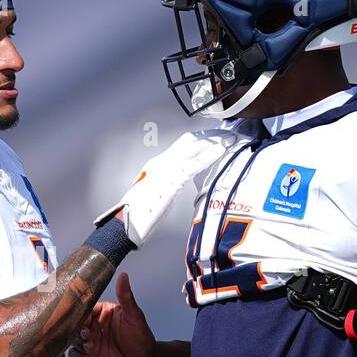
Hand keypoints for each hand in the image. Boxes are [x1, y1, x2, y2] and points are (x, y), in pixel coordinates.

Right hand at [71, 272, 155, 356]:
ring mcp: (90, 343)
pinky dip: (76, 356)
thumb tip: (124, 275)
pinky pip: (74, 355)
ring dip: (77, 342)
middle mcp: (93, 327)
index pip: (85, 309)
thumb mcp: (134, 316)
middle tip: (87, 333)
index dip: (82, 312)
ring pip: (72, 339)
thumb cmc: (141, 338)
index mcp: (102, 314)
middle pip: (75, 324)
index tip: (85, 317)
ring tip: (90, 345)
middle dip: (77, 328)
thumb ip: (126, 297)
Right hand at [95, 129, 246, 245]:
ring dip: (214, 142)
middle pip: (189, 141)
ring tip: (229, 139)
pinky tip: (223, 151)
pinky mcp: (173, 180)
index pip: (181, 145)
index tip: (212, 137)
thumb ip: (166, 187)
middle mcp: (161, 163)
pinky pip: (196, 163)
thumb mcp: (153, 195)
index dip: (198, 139)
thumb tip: (174, 189)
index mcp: (155, 165)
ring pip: (195, 148)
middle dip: (208, 136)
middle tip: (224, 134)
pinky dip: (211, 155)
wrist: (127, 222)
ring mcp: (167, 169)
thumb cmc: (137, 214)